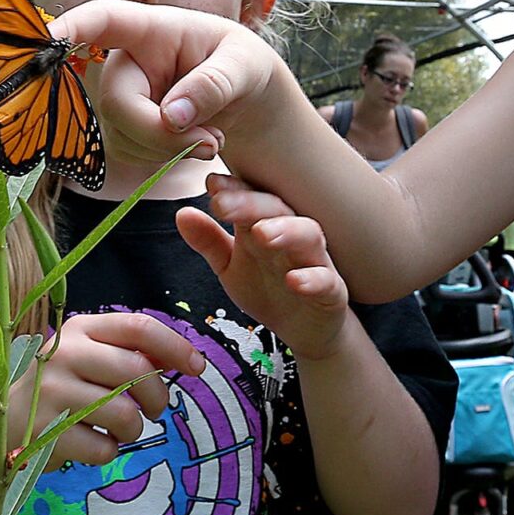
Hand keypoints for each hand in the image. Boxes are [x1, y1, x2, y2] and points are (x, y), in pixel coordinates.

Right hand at [12, 312, 205, 466]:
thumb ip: (131, 354)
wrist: (3, 424)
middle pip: (138, 371)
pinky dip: (109, 452)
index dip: (176, 347)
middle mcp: (64, 353)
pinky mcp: (46, 432)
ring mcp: (52, 392)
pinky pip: (104, 449)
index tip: (198, 368)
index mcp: (81, 329)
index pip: (139, 327)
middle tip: (154, 410)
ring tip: (120, 430)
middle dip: (158, 397)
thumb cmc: (61, 389)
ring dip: (134, 430)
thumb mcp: (90, 359)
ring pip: (126, 414)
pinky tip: (93, 444)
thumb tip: (185, 359)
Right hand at [43, 0, 282, 158]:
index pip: (102, 21)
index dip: (69, 28)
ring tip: (213, 137)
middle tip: (212, 143)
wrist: (246, 97)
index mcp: (151, 29)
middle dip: (160, 133)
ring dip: (169, 149)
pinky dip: (164, 160)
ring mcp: (120, 96)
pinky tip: (193, 145)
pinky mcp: (122, 129)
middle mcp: (125, 60)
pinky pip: (128, 153)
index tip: (47, 39)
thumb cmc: (242, 64)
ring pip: (120, 135)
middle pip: (115, 102)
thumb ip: (213, 84)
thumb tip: (172, 117)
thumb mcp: (245, 66)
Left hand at [178, 177, 350, 361]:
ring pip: (308, 235)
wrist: (306, 330)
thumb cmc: (267, 287)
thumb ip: (208, 242)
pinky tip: (295, 280)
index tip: (212, 184)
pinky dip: (313, 279)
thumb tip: (181, 213)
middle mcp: (292, 236)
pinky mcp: (332, 291)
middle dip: (251, 205)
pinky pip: (327, 281)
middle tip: (224, 205)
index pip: (250, 198)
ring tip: (263, 233)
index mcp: (264, 225)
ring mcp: (315, 262)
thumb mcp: (230, 267)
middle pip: (277, 209)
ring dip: (286, 231)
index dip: (233, 190)